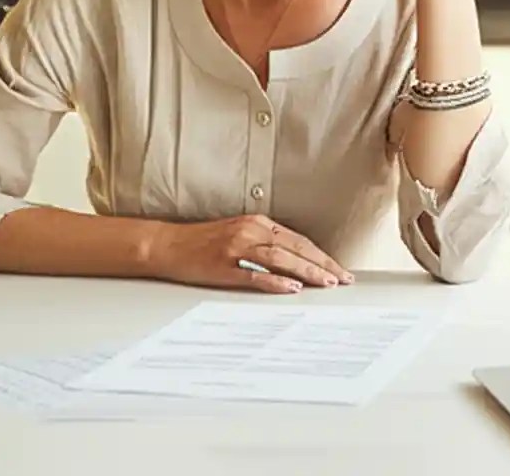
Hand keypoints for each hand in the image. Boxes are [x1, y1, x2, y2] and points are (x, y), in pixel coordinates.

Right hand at [146, 215, 353, 293]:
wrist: (167, 245)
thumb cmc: (204, 242)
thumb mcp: (240, 233)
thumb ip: (267, 242)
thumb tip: (297, 260)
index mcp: (258, 223)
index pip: (299, 241)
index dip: (322, 256)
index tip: (339, 270)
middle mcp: (251, 231)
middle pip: (296, 248)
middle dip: (323, 265)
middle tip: (343, 279)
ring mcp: (237, 248)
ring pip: (281, 258)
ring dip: (307, 271)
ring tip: (326, 283)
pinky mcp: (223, 266)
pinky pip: (254, 274)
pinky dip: (275, 280)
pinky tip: (291, 287)